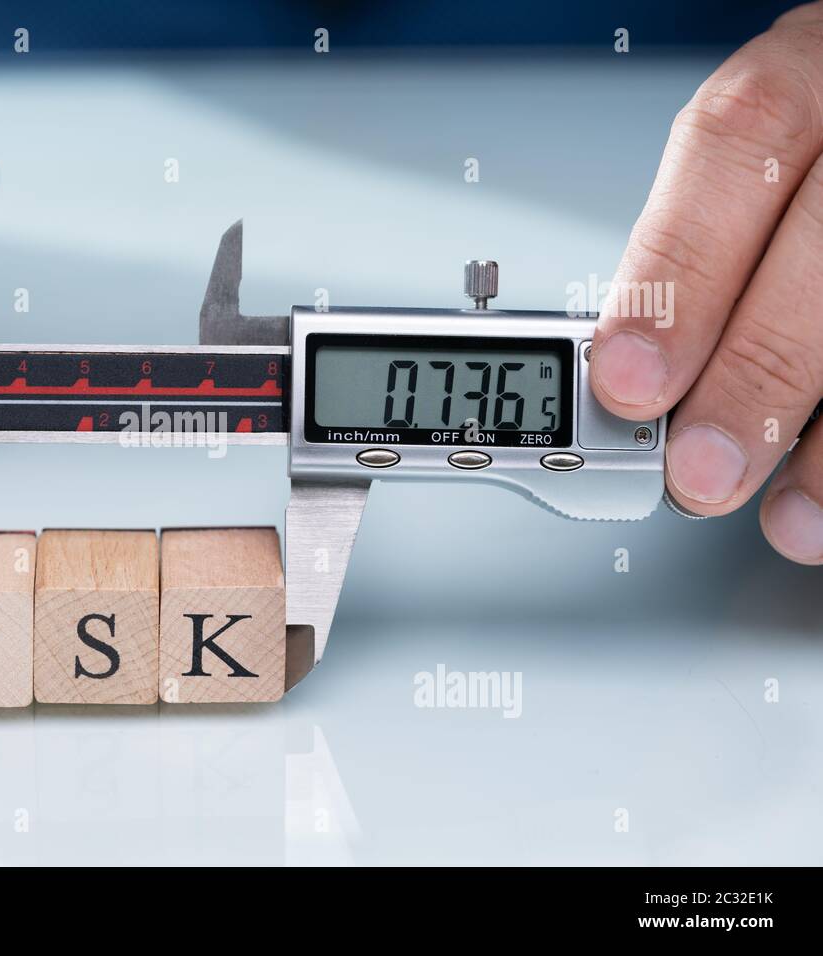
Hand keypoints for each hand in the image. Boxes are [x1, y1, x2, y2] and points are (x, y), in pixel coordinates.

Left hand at [590, 1, 822, 565]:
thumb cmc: (820, 151)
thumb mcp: (761, 163)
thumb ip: (706, 246)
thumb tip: (630, 373)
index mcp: (807, 70)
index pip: (737, 150)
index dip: (677, 274)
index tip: (628, 380)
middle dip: (757, 375)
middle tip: (703, 471)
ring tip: (790, 511)